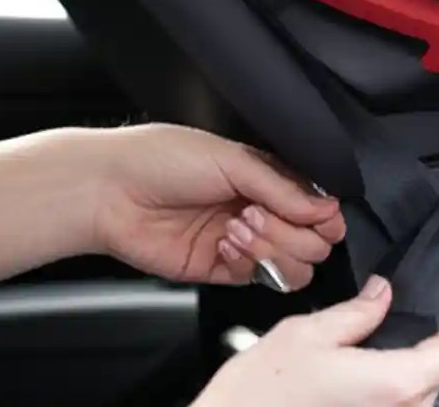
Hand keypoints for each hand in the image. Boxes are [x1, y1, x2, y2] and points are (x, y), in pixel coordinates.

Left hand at [90, 124, 345, 287]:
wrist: (110, 190)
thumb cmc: (161, 159)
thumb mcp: (232, 159)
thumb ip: (284, 187)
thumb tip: (328, 209)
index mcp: (265, 177)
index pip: (317, 207)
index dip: (324, 217)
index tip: (320, 217)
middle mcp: (259, 210)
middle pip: (312, 242)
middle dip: (294, 232)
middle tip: (261, 214)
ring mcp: (241, 243)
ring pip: (292, 267)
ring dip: (273, 249)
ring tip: (240, 227)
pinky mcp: (220, 270)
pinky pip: (256, 280)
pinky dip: (247, 262)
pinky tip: (224, 242)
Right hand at [194, 276, 438, 406]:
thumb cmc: (261, 392)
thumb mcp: (308, 334)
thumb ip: (355, 313)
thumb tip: (382, 294)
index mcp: (391, 383)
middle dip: (427, 350)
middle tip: (398, 326)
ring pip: (418, 401)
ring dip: (406, 376)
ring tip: (370, 356)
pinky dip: (386, 397)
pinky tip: (355, 386)